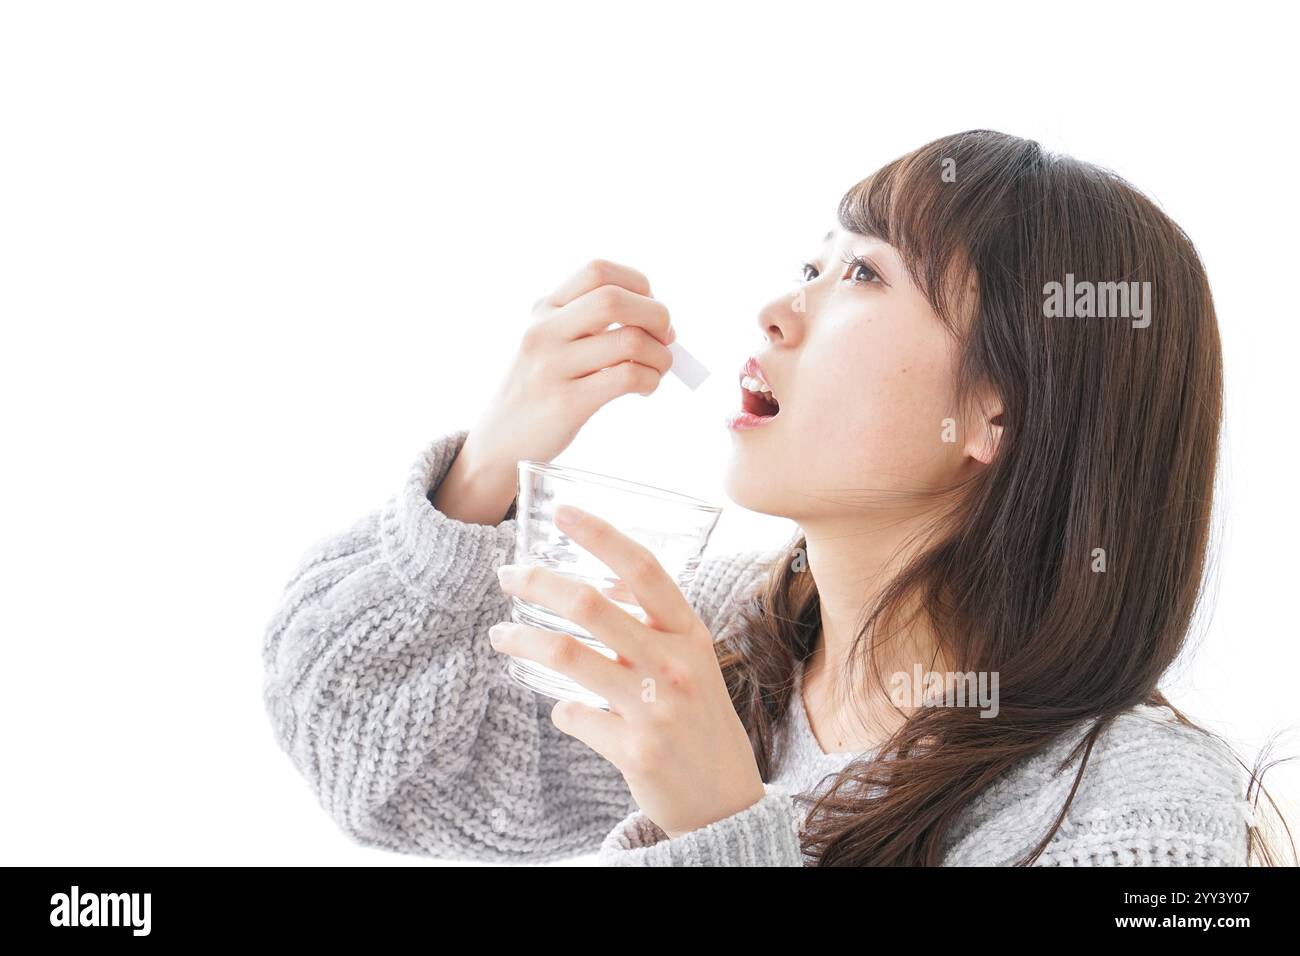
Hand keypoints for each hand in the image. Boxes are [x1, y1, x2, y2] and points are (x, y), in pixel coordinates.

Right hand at [433, 260, 674, 524]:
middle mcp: (544, 331)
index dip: (638, 284)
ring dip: (660, 356)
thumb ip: (593, 325)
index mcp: (544, 308)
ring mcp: (553, 367)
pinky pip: (626, 378)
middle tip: (666, 338)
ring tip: (658, 369)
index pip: (598, 271)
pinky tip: (645, 388)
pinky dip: (650, 380)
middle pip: (615, 299)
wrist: (499, 441)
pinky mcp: (566, 403)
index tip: (649, 309)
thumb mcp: (551, 342)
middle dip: (657, 316)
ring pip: (628, 341)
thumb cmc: (540, 390)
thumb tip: (662, 325)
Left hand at [489, 504, 765, 838]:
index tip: (564, 512)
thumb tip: (606, 583)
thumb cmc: (699, 720)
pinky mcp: (634, 751)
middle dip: (538, 582)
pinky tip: (564, 710)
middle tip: (508, 575)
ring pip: (568, 656)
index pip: (645, 570)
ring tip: (500, 634)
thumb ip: (654, 623)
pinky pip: (573, 716)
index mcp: (690, 635)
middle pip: (590, 606)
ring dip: (524, 639)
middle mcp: (675, 665)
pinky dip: (560, 710)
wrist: (724, 800)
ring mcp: (655, 709)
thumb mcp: (692, 661)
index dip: (603, 536)